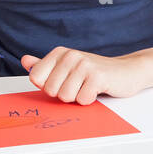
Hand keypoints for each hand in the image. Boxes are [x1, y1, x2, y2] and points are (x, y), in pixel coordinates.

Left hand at [22, 48, 146, 103]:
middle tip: (78, 85)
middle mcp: (70, 56)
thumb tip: (25, 61)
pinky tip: (97, 89)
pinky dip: (89, 100)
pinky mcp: (97, 77)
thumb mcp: (67, 67)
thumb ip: (45, 66)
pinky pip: (82, 100)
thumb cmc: (94, 72)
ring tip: (87, 87)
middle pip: (49, 90)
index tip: (62, 81)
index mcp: (59, 53)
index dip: (48, 86)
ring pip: (65, 96)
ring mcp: (84, 65)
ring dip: (77, 97)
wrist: (127, 71)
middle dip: (63, 94)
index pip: (35, 78)